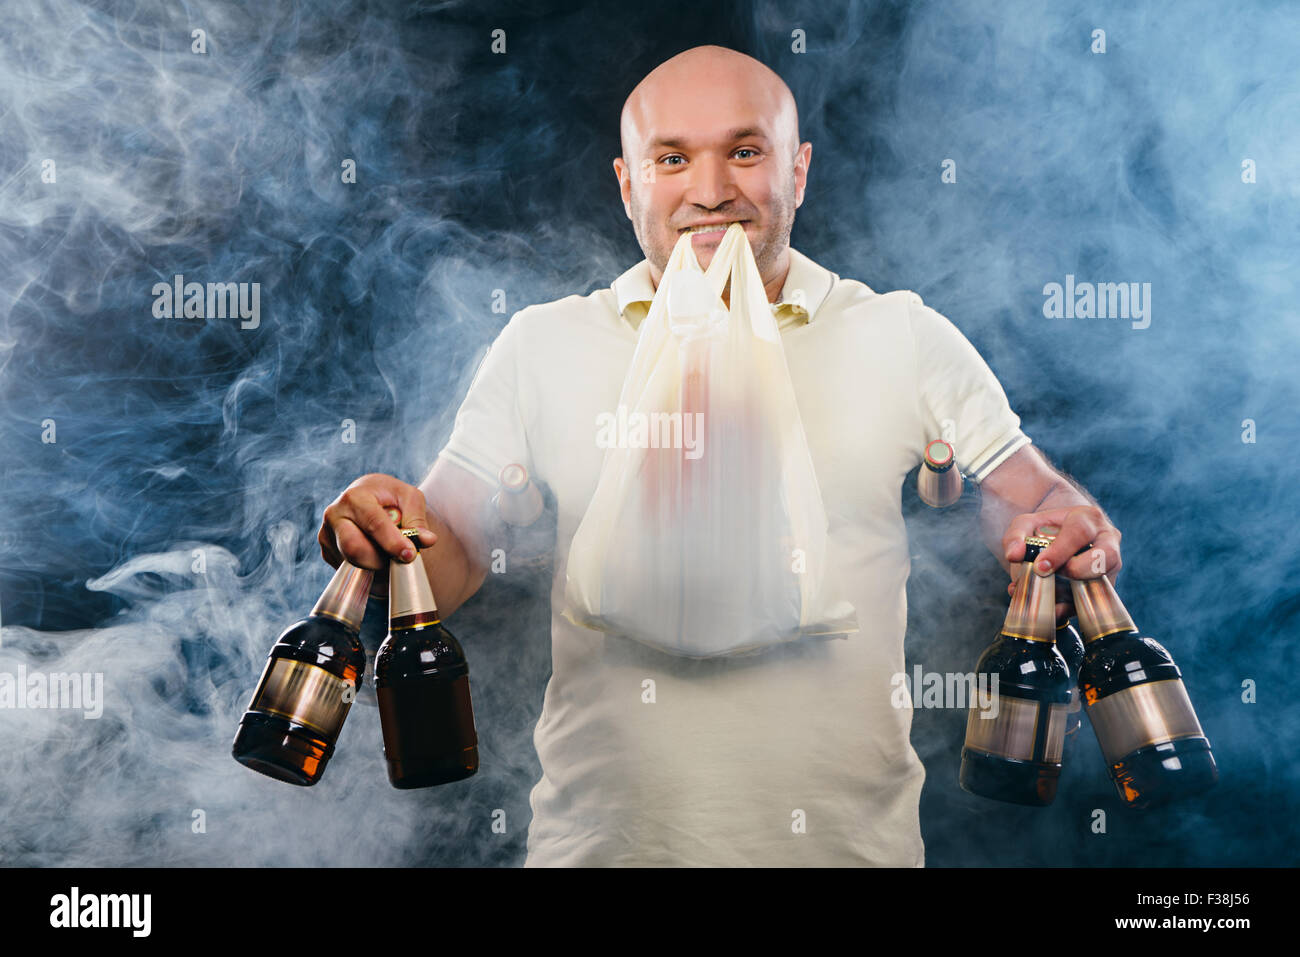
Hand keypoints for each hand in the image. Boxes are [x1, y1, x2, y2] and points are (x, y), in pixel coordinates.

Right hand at [318, 474, 438, 578]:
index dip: (392, 542)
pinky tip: (376, 555)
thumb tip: (427, 540)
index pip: (373, 524)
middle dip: (380, 560)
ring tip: (389, 554)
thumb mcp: (409, 498)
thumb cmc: (390, 497)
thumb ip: (417, 519)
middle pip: (354, 549)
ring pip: (352, 563)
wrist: (367, 498)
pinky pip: (348, 569)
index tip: (409, 555)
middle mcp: (335, 515)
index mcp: (355, 497)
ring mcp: (327, 535)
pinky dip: (367, 569)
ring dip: (376, 566)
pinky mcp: (327, 551)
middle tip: (399, 559)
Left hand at [1000, 505, 1121, 619]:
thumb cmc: (1047, 529)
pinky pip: (1096, 600)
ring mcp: (1111, 563)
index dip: (1060, 551)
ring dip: (1076, 592)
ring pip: (1105, 580)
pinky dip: (1072, 607)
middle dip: (1076, 570)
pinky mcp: (1108, 584)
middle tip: (1049, 576)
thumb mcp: (1028, 524)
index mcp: (1088, 518)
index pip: (1079, 532)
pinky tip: (1052, 610)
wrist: (1063, 536)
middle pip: (1105, 556)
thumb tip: (1014, 555)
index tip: (1041, 567)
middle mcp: (1107, 539)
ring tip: (1049, 594)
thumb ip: (1016, 536)